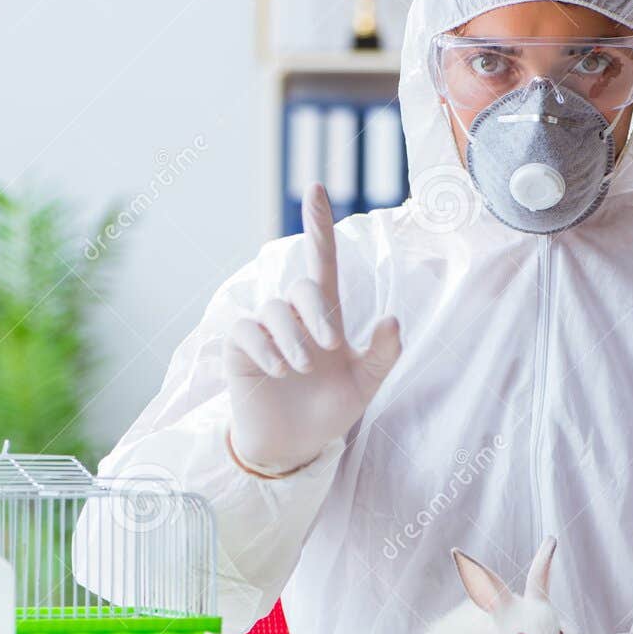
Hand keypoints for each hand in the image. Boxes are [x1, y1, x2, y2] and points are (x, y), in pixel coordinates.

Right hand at [226, 185, 401, 474]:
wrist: (292, 446)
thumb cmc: (328, 411)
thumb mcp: (365, 385)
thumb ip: (383, 353)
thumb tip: (393, 318)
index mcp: (324, 316)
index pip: (321, 260)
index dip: (318, 225)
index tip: (316, 187)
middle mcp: (293, 316)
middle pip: (300, 286)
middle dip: (316, 313)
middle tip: (327, 348)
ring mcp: (264, 330)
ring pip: (274, 310)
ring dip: (292, 339)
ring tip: (300, 370)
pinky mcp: (239, 347)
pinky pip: (246, 329)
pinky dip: (264, 347)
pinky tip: (278, 370)